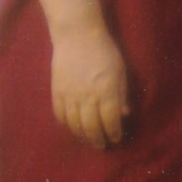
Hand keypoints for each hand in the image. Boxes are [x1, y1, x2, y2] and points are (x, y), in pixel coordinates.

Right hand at [49, 22, 129, 148]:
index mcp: (106, 91)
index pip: (110, 120)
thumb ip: (121, 94)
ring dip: (82, 135)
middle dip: (98, 139)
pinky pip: (60, 115)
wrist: (77, 36)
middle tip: (102, 145)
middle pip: (91, 127)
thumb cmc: (105, 51)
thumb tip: (124, 114)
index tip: (116, 139)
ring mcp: (70, 95)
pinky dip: (66, 125)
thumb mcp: (121, 71)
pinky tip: (72, 128)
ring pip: (74, 124)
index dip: (113, 132)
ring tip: (88, 140)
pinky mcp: (56, 92)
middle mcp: (87, 97)